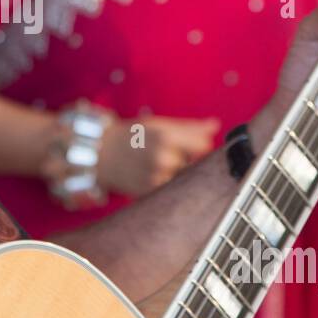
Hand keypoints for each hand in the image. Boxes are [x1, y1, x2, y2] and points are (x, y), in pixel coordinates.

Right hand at [96, 115, 219, 196]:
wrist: (102, 154)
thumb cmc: (133, 135)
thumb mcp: (158, 124)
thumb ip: (189, 127)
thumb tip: (215, 126)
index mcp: (166, 137)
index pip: (204, 145)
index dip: (200, 144)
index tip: (191, 144)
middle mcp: (163, 159)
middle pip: (196, 162)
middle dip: (188, 159)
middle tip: (171, 153)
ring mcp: (157, 178)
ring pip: (185, 177)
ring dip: (179, 172)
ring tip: (160, 164)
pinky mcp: (152, 193)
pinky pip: (173, 188)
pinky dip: (169, 182)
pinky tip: (154, 174)